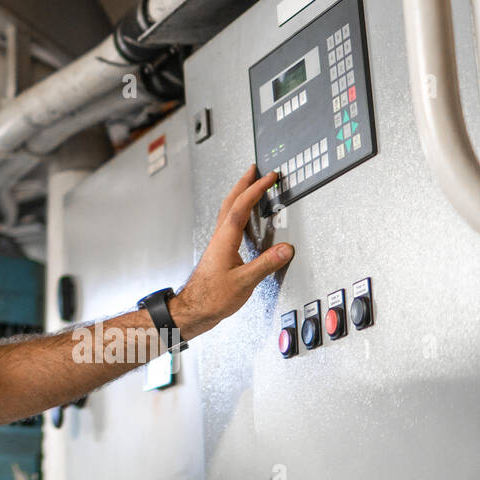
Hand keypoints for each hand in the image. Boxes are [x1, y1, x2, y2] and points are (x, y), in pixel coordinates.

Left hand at [173, 164, 293, 334]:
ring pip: (227, 210)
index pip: (241, 206)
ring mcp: (218, 243)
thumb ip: (266, 264)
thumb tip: (286, 249)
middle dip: (244, 183)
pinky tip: (243, 218)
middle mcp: (219, 237)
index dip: (256, 189)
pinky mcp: (219, 251)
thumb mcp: (244, 282)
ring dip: (239, 195)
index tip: (269, 177)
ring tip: (249, 186)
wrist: (193, 309)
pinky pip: (228, 222)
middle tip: (254, 170)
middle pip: (230, 202)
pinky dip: (237, 211)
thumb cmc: (212, 297)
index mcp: (225, 239)